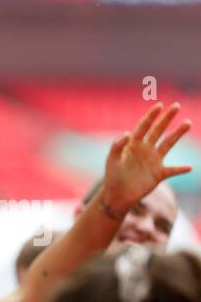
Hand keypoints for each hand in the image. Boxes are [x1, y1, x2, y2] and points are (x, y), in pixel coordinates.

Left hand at [100, 103, 191, 217]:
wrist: (117, 196)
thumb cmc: (112, 176)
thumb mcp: (112, 160)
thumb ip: (117, 146)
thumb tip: (127, 133)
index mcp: (133, 145)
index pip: (143, 127)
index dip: (150, 116)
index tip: (159, 106)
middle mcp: (145, 150)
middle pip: (158, 131)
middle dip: (166, 118)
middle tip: (176, 106)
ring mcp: (153, 161)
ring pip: (168, 144)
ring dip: (177, 134)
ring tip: (187, 123)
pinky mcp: (159, 174)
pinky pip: (172, 170)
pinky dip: (180, 169)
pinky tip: (189, 168)